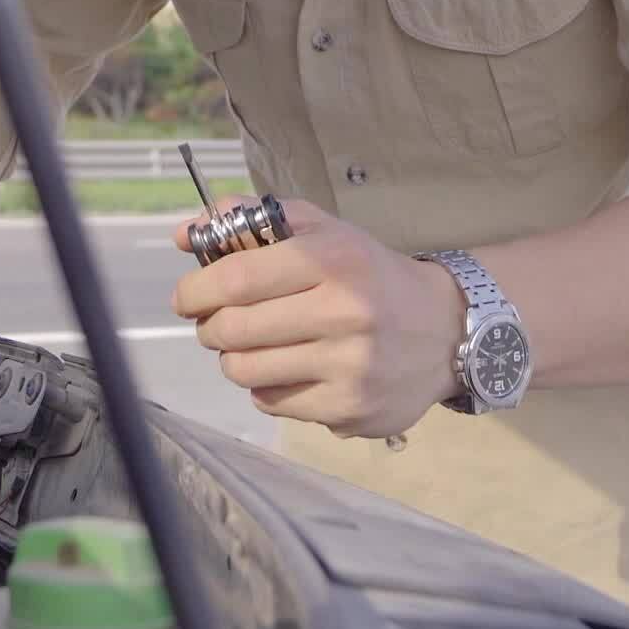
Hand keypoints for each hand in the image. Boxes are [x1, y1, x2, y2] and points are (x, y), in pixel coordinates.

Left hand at [165, 201, 468, 440]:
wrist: (445, 329)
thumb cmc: (370, 274)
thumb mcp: (324, 231)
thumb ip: (252, 220)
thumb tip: (182, 233)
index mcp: (333, 259)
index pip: (236, 277)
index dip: (196, 289)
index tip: (186, 297)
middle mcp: (344, 313)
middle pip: (233, 330)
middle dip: (210, 327)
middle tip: (216, 323)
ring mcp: (350, 366)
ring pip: (246, 372)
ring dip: (234, 359)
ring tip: (251, 346)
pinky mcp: (351, 408)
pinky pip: (273, 403)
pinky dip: (267, 387)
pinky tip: (288, 369)